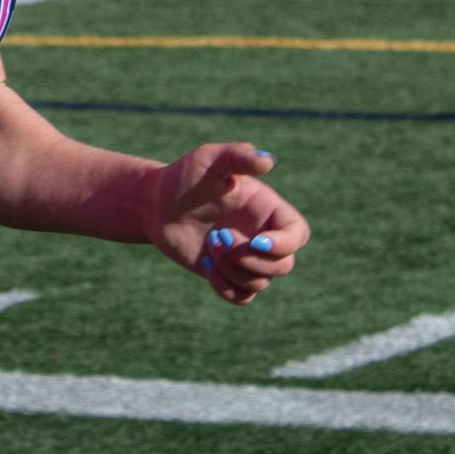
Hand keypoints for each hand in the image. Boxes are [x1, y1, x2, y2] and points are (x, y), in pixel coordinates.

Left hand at [142, 142, 307, 305]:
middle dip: (250, 259)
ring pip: (261, 283)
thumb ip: (238, 156)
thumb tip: (268, 161)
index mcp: (267, 208)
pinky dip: (225, 287)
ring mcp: (246, 258)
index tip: (255, 241)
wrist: (156, 204)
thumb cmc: (184, 177)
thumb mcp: (209, 159)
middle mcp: (262, 235)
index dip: (285, 243)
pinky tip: (206, 266)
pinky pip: (242, 297)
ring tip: (208, 244)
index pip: (298, 234)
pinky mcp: (228, 274)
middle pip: (284, 265)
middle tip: (218, 236)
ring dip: (232, 269)